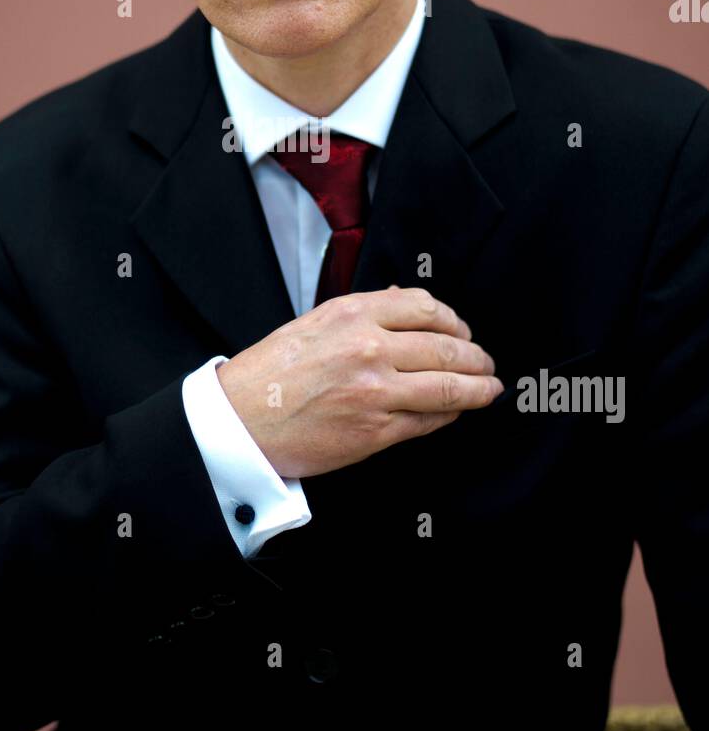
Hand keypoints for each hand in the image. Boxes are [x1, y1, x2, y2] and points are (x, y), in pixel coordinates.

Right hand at [216, 286, 502, 477]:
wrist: (241, 421)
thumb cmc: (271, 373)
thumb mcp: (314, 323)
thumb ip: (362, 311)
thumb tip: (402, 299)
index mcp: (352, 313)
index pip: (425, 307)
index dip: (454, 321)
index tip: (462, 331)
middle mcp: (369, 348)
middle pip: (447, 347)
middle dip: (476, 356)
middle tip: (486, 362)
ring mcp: (376, 391)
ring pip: (448, 386)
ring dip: (478, 388)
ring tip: (489, 387)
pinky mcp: (377, 430)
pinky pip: (429, 420)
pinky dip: (450, 414)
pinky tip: (456, 411)